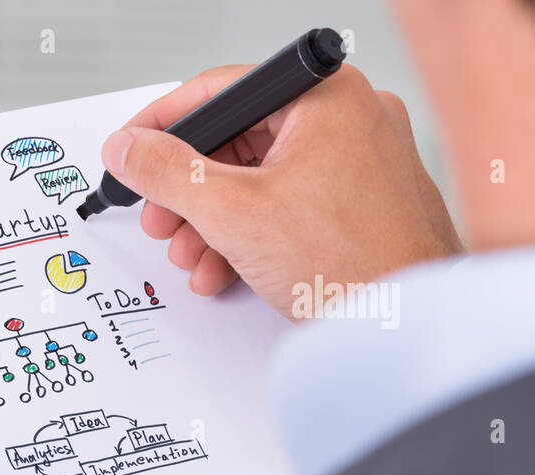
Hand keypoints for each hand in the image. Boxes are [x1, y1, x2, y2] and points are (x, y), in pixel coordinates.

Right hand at [103, 64, 463, 317]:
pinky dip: (247, 234)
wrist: (407, 325)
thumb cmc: (352, 261)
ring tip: (191, 253)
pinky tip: (224, 268)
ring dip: (210, 220)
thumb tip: (126, 148)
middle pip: (236, 140)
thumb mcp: (231, 212)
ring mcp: (357, 161)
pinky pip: (285, 204)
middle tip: (161, 217)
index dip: (164, 125)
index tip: (131, 151)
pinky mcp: (357, 203)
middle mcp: (347, 118)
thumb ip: (167, 172)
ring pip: (257, 178)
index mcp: (324, 96)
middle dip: (188, 190)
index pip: (221, 90)